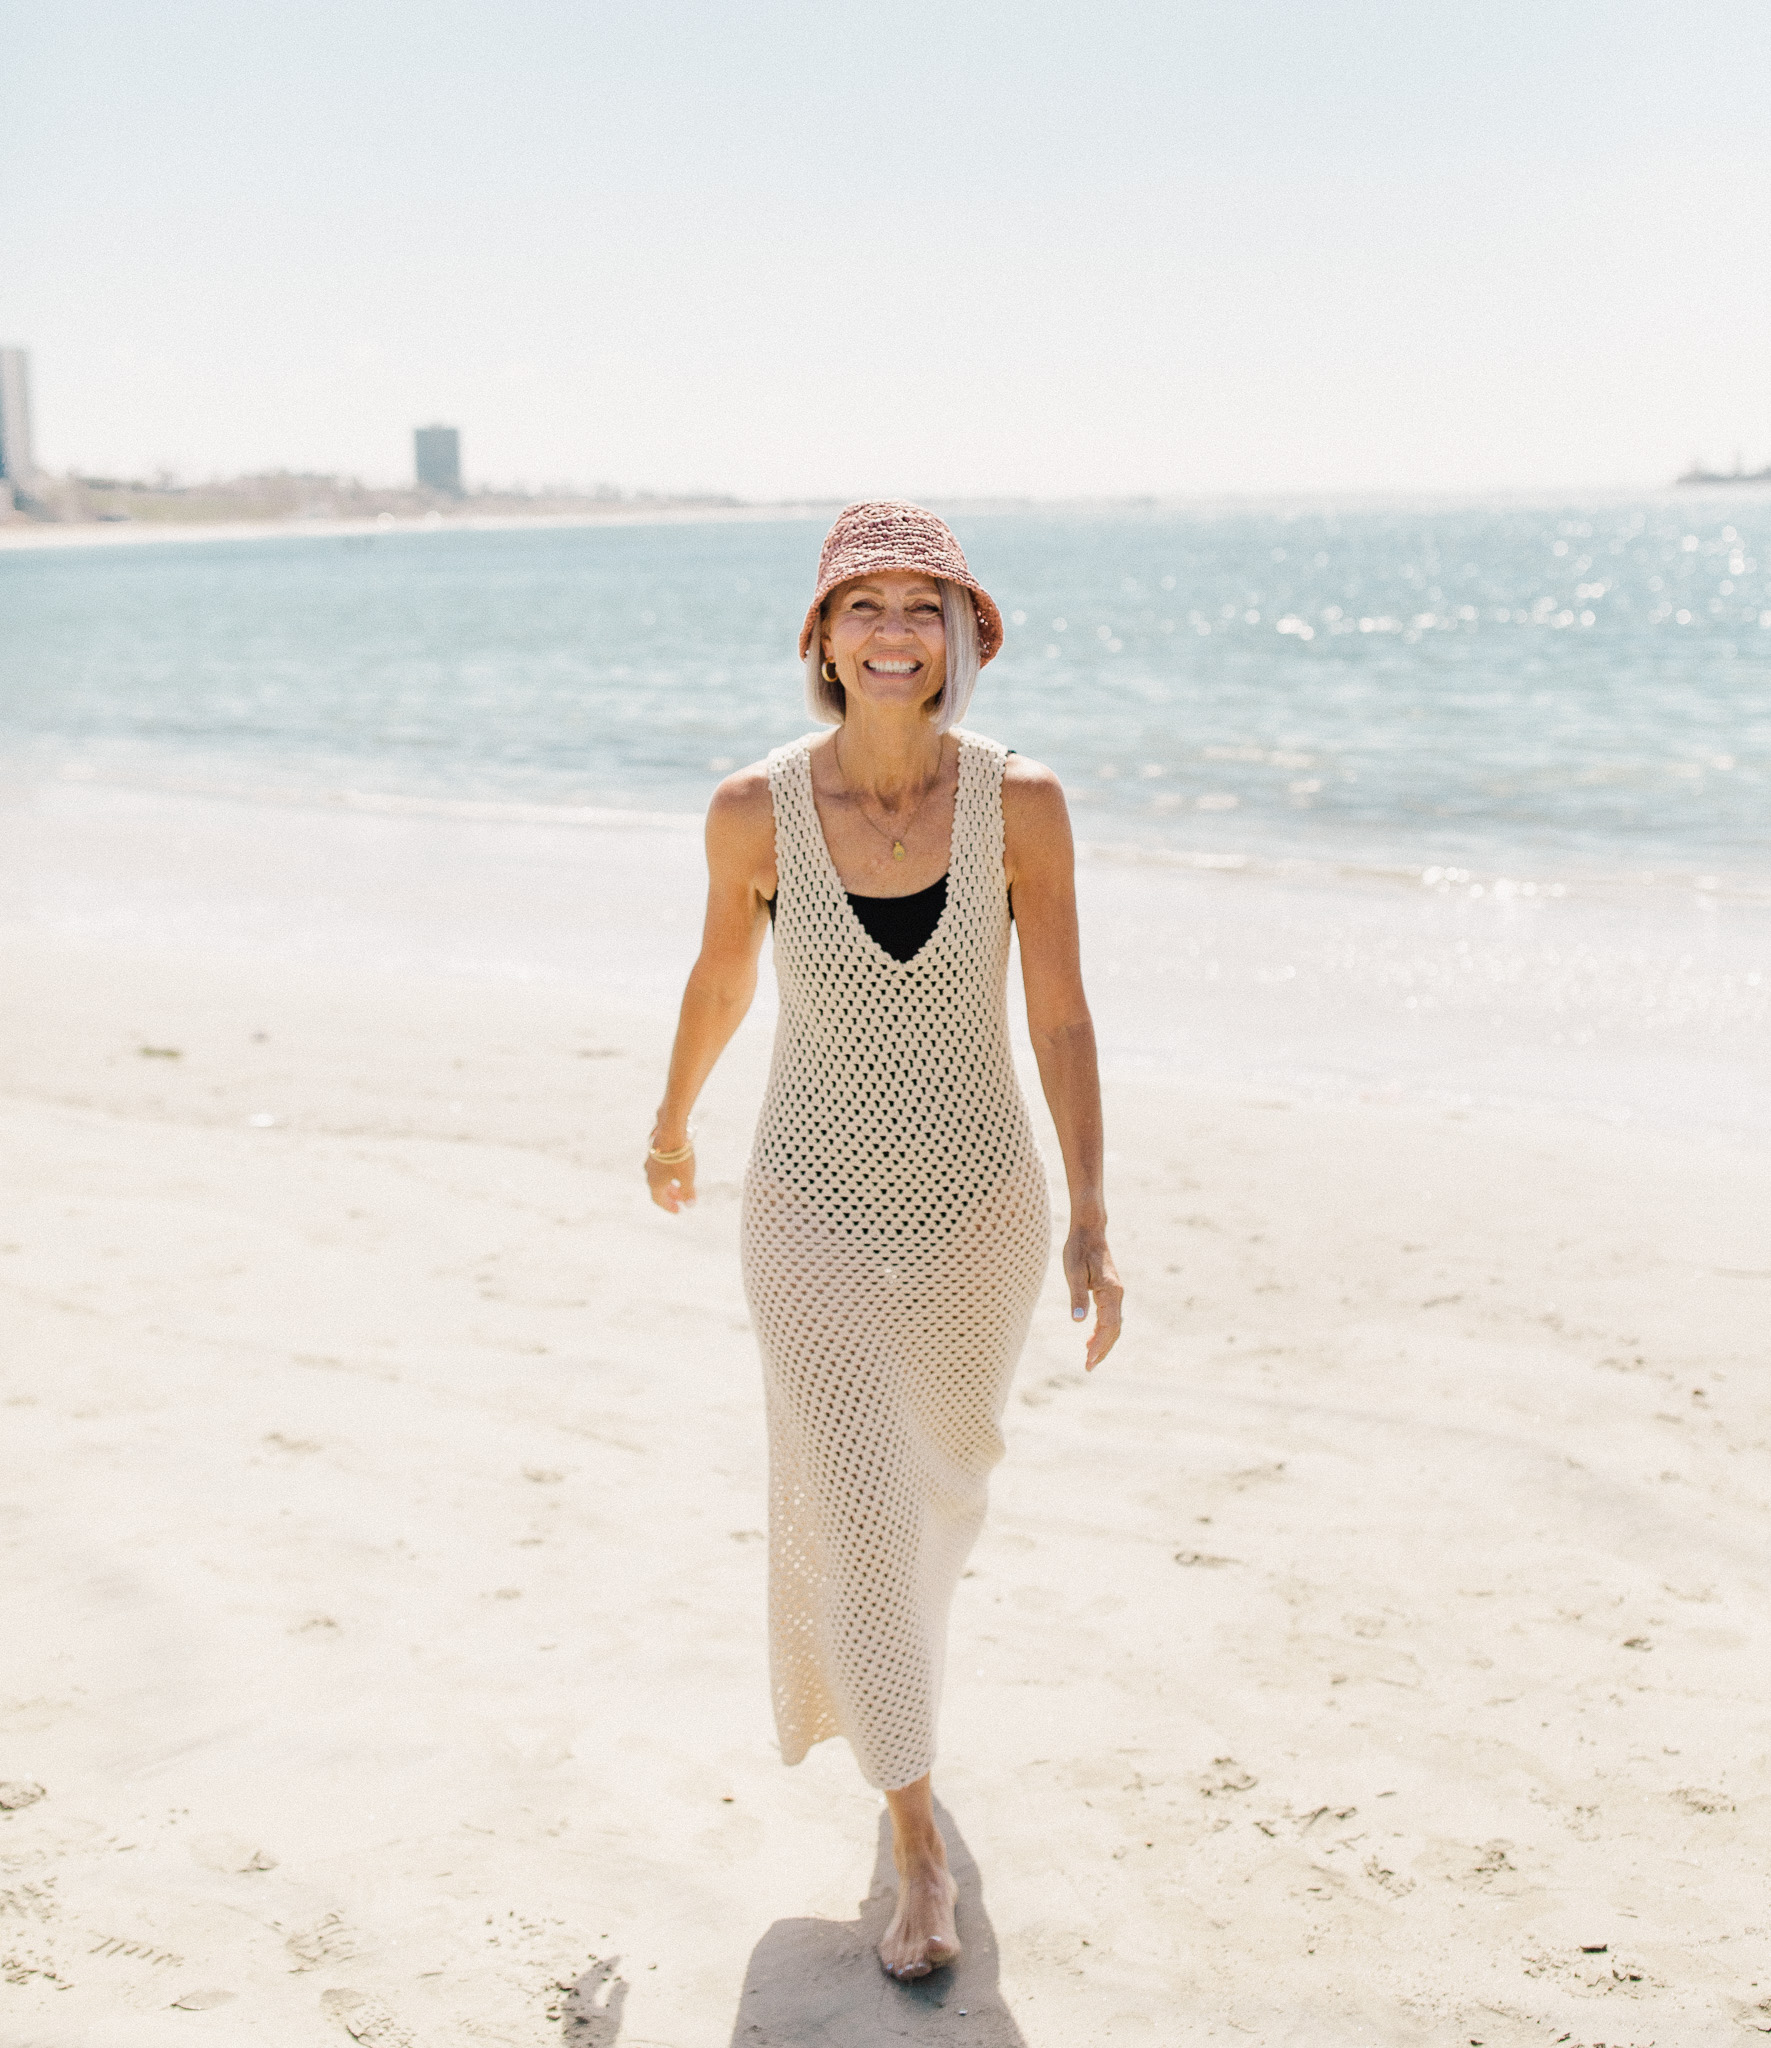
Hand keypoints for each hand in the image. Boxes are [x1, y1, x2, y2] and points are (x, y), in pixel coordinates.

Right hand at [645, 1144, 696, 1213]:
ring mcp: (651, 1161)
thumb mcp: (687, 1177)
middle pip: (658, 1189)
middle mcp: (649, 1173)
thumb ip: (688, 1192)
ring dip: (669, 1183)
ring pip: (659, 1176)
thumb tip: (690, 1205)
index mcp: (655, 1183)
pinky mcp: (654, 1150)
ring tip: (681, 1183)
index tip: (678, 1210)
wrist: (671, 1131)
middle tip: (681, 1199)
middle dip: (671, 1195)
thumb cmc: (679, 1157)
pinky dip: (668, 1172)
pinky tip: (677, 1166)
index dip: (668, 1206)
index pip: (659, 1200)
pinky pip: (660, 1166)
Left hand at [1064, 1222, 1121, 1370]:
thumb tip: (1078, 1321)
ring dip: (1103, 1342)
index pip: (1108, 1326)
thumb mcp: (1074, 1271)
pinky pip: (1110, 1317)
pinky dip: (1102, 1330)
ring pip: (1113, 1325)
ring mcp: (1115, 1293)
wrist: (1089, 1230)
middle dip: (1102, 1350)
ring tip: (1089, 1357)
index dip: (1099, 1346)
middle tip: (1088, 1367)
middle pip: (1114, 1330)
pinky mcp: (1109, 1291)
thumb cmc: (1078, 1248)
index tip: (1088, 1362)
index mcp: (1110, 1291)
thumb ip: (1077, 1296)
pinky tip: (1090, 1338)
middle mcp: (1117, 1294)